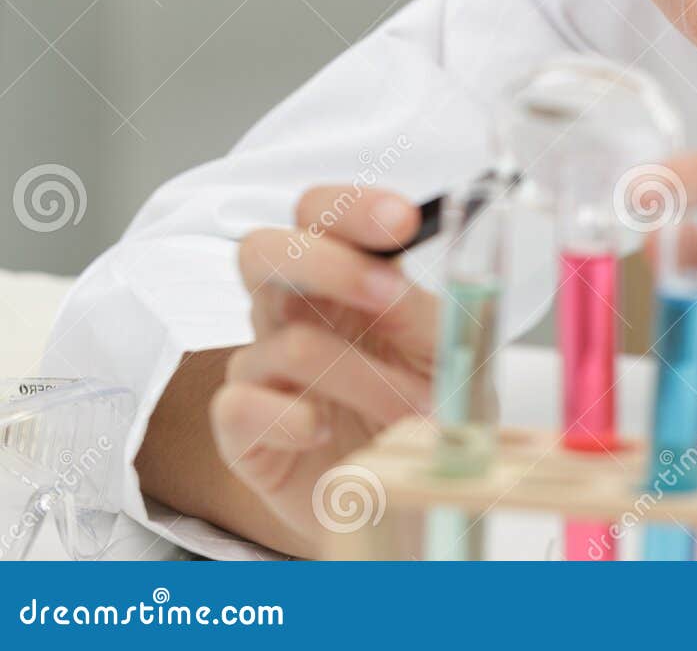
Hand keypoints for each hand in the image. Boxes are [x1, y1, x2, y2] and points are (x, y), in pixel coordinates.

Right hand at [210, 187, 436, 552]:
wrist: (399, 495)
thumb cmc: (423, 411)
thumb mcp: (448, 358)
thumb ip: (428, 315)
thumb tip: (415, 276)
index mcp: (344, 278)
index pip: (321, 213)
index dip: (353, 208)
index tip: (402, 220)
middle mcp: (292, 311)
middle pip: (263, 250)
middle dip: (326, 263)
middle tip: (386, 293)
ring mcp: (262, 368)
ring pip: (283, 340)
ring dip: (359, 374)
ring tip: (410, 408)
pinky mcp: (241, 429)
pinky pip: (239, 405)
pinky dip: (289, 417)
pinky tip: (325, 430)